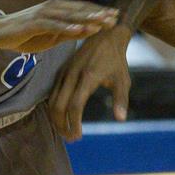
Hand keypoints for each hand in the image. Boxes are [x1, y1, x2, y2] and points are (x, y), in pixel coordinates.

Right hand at [0, 0, 117, 52]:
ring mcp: (43, 15)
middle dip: (99, 14)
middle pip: (80, 11)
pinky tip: (80, 30)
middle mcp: (52, 9)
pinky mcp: (33, 23)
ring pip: (69, 17)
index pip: (82, 10)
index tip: (116, 15)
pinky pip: (53, 26)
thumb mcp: (50, 37)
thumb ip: (67, 34)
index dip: (99, 12)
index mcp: (57, 11)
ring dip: (87, 19)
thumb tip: (86, 32)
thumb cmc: (24, 35)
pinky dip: (67, 28)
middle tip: (116, 17)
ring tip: (104, 22)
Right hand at [47, 26, 129, 140]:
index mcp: (87, 77)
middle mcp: (72, 75)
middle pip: (58, 106)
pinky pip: (52, 94)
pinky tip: (63, 119)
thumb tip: (120, 120)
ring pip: (52, 101)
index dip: (74, 123)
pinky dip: (55, 109)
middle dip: (62, 125)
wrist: (104, 35)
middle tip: (71, 139)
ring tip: (66, 132)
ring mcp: (64, 73)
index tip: (78, 136)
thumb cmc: (116, 60)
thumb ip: (121, 99)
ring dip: (56, 119)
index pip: (75, 106)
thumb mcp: (123, 80)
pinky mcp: (60, 71)